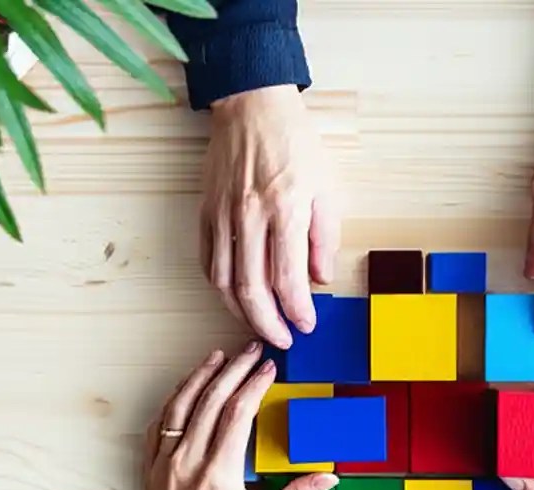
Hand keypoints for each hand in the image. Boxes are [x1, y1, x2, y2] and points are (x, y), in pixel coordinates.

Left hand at [136, 342, 338, 489]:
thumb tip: (330, 477)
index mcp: (218, 473)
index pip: (238, 414)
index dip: (255, 385)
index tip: (269, 368)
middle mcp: (188, 461)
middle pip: (211, 400)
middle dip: (233, 370)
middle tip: (252, 350)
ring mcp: (165, 462)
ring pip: (181, 405)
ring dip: (200, 376)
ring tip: (218, 356)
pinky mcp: (151, 469)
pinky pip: (160, 424)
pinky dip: (175, 400)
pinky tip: (186, 389)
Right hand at [202, 85, 340, 348]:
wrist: (252, 105)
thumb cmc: (295, 144)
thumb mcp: (327, 188)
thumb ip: (324, 238)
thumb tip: (320, 280)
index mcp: (286, 210)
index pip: (289, 279)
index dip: (298, 311)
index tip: (307, 326)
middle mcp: (250, 216)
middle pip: (253, 290)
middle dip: (269, 324)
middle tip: (282, 339)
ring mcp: (223, 215)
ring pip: (224, 282)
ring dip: (242, 312)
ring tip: (260, 324)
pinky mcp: (205, 211)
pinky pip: (208, 261)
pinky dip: (221, 286)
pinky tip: (236, 296)